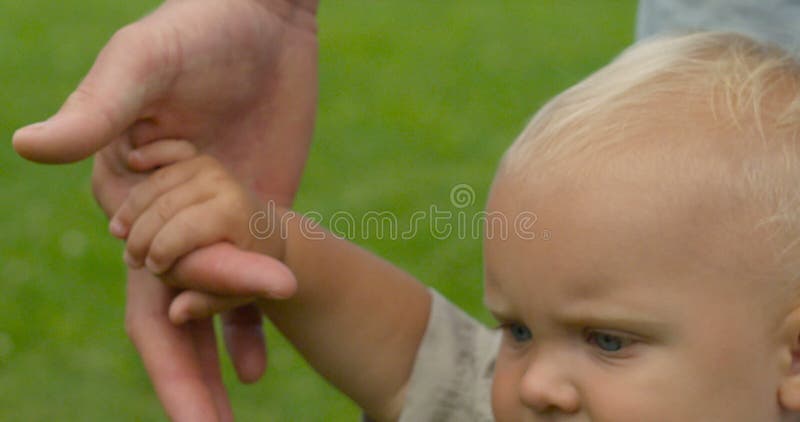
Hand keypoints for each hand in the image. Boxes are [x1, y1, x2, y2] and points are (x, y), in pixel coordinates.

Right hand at [12, 0, 317, 418]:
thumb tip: (29, 146)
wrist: (264, 18)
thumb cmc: (200, 28)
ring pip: (205, 311)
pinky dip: (248, 329)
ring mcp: (211, 220)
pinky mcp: (252, 212)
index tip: (198, 390)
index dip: (173, 337)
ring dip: (211, 370)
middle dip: (184, 382)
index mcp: (130, 194)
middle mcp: (165, 219)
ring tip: (228, 421)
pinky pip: (246, 283)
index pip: (148, 283)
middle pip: (167, 316)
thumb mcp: (148, 63)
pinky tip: (256, 373)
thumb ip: (103, 108)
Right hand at [115, 140, 292, 322]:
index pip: (181, 230)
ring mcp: (210, 166)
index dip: (159, 251)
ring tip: (122, 235)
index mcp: (234, 213)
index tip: (153, 269)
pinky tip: (132, 166)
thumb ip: (206, 303)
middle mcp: (222, 183)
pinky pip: (162, 154)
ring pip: (154, 185)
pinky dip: (145, 160)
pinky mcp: (199, 158)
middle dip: (141, 236)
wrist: (268, 233)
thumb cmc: (249, 268)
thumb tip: (177, 313)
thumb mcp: (237, 293)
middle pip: (162, 208)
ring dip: (132, 211)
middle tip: (132, 259)